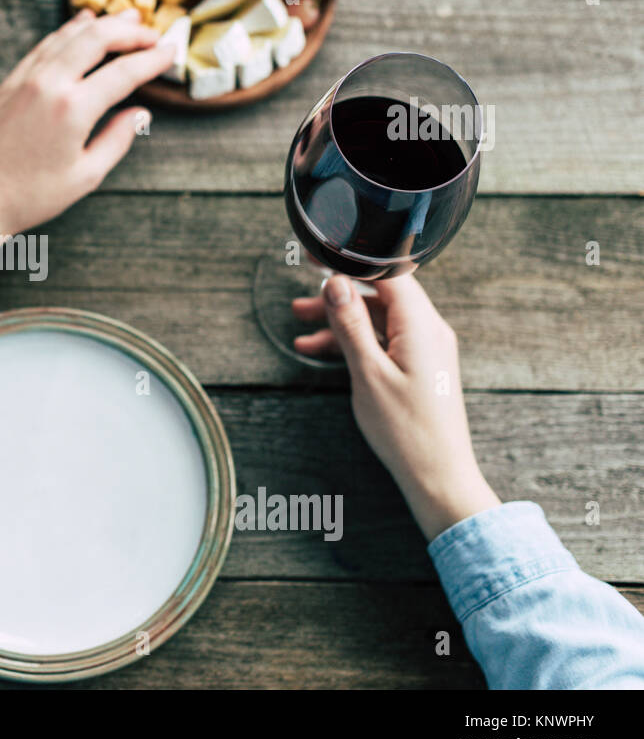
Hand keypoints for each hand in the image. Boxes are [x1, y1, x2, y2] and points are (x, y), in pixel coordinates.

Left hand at [0, 9, 175, 236]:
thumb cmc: (31, 195)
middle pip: (98, 38)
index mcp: (73, 109)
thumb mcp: (86, 176)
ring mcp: (27, 78)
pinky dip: (69, 30)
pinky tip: (83, 25)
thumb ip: (118, 139)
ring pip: (70, 34)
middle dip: (131, 31)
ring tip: (128, 19)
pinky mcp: (12, 81)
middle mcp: (50, 84)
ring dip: (103, 24)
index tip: (172, 52)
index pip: (124, 71)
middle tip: (154, 34)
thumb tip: (141, 113)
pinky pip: (46, 44)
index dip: (153, 58)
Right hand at [292, 274, 499, 540]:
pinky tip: (325, 353)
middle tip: (300, 304)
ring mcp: (428, 349)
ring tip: (302, 331)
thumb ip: (351, 325)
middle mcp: (430, 331)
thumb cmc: (406, 431)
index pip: (388, 276)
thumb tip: (335, 284)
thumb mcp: (368, 374)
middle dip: (339, 299)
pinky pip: (387, 341)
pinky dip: (357, 343)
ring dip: (342, 323)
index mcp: (423, 326)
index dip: (351, 265)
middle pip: (381, 298)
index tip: (318, 262)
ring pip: (380, 321)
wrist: (438, 475)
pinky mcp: (422, 367)